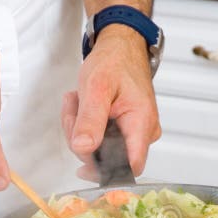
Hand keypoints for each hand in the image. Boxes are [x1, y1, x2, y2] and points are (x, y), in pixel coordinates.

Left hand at [61, 25, 161, 181]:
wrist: (120, 47)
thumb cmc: (114, 62)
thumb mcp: (96, 88)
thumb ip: (90, 120)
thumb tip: (83, 149)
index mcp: (141, 124)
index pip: (130, 167)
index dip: (105, 170)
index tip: (83, 157)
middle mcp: (143, 132)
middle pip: (108, 159)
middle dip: (82, 138)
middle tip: (74, 110)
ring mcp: (135, 132)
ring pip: (100, 149)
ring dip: (80, 128)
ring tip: (78, 102)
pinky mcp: (125, 130)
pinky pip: (100, 140)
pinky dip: (86, 125)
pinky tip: (83, 107)